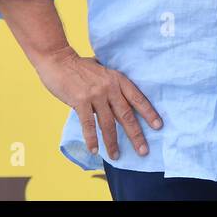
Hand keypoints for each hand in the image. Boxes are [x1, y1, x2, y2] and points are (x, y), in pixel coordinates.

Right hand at [34, 47, 161, 160]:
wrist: (58, 59)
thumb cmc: (80, 67)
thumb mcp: (102, 71)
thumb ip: (112, 84)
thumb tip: (122, 100)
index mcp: (117, 79)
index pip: (137, 98)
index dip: (149, 113)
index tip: (158, 126)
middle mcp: (109, 87)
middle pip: (126, 115)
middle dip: (136, 135)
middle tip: (144, 151)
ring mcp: (95, 94)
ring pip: (108, 123)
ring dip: (112, 142)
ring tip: (116, 156)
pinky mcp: (80, 100)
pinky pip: (88, 124)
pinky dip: (91, 138)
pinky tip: (94, 150)